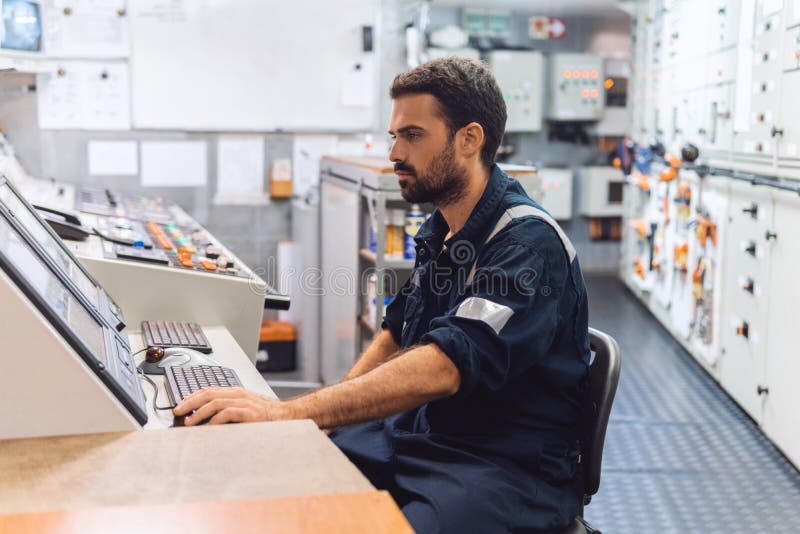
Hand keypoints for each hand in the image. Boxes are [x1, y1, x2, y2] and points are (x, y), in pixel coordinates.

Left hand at [173, 387, 290, 425]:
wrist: (290, 416)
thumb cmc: (268, 416)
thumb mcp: (246, 409)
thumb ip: (229, 411)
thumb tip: (207, 419)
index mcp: (236, 392)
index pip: (209, 390)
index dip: (192, 397)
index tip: (180, 405)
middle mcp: (239, 394)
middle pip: (208, 394)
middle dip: (189, 402)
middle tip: (177, 412)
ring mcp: (245, 402)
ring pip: (215, 403)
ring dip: (199, 413)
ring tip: (189, 422)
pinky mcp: (251, 413)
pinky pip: (228, 414)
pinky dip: (215, 421)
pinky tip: (209, 427)